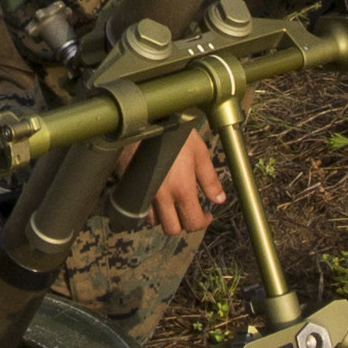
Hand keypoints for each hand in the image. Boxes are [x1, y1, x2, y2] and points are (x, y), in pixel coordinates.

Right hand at [148, 124, 230, 241]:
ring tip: (172, 202)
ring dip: (164, 216)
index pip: (192, 223)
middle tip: (188, 211)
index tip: (206, 215)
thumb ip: (209, 180)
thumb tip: (219, 199)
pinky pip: (139, 208)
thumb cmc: (175, 133)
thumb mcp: (199, 153)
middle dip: (182, 224)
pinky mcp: (129, 187)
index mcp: (182, 189)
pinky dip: (148, 208)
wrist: (145, 119)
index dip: (202, 222)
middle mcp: (162, 196)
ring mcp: (143, 193)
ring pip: (153, 221)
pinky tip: (157, 196)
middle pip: (171, 229)